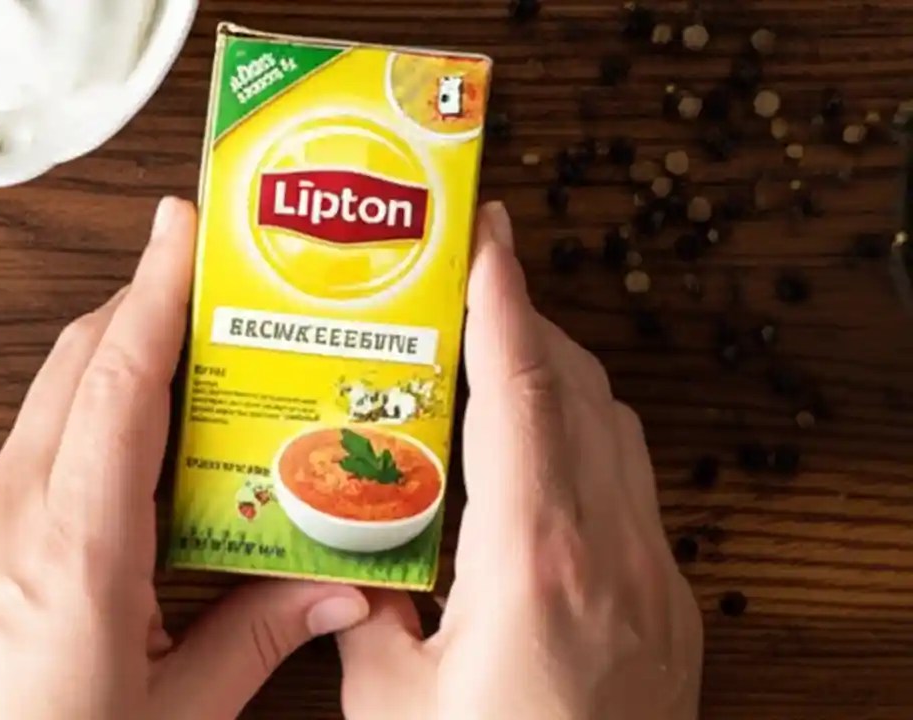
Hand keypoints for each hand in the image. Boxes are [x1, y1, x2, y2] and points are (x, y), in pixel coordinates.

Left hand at [0, 198, 369, 719]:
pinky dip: (84, 430)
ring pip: (50, 402)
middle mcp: (6, 512)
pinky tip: (133, 467)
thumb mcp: (174, 716)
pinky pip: (28, 453)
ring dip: (117, 371)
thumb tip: (340, 589)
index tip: (186, 223)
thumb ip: (257, 637)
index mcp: (73, 546)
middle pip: (77, 364)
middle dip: (145, 308)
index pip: (117, 378)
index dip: (156, 289)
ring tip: (194, 376)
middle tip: (217, 286)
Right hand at [336, 203, 702, 718]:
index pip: (520, 392)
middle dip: (521, 321)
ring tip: (488, 367)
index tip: (483, 233)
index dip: (500, 299)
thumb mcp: (390, 700)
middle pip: (576, 390)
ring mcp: (653, 578)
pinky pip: (631, 485)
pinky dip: (582, 442)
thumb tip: (354, 554)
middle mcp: (610, 553)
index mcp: (533, 563)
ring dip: (555, 379)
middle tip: (462, 289)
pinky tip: (533, 464)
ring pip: (614, 429)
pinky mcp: (670, 607)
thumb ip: (371, 608)